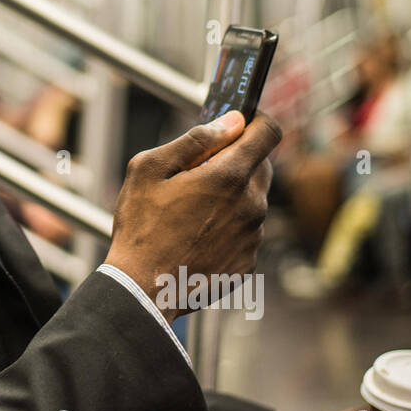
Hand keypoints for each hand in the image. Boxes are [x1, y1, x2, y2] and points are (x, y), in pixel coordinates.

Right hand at [105, 110, 281, 321]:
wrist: (143, 289)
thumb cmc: (141, 227)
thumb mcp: (150, 169)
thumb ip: (194, 140)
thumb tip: (230, 122)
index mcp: (229, 177)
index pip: (269, 133)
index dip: (257, 121)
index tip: (241, 122)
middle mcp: (251, 206)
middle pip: (261, 166)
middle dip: (237, 160)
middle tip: (200, 171)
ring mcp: (253, 237)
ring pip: (252, 200)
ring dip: (231, 196)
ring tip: (190, 211)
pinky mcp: (248, 261)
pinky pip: (245, 231)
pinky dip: (228, 226)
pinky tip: (197, 236)